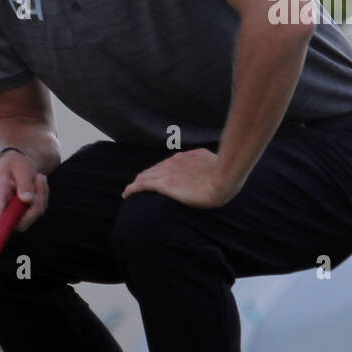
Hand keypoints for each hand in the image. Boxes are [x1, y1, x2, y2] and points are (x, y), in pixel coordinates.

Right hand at [0, 151, 48, 231]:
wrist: (17, 164)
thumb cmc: (15, 164)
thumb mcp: (21, 167)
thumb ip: (24, 182)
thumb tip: (27, 200)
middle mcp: (4, 207)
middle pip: (18, 221)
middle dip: (35, 204)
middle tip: (39, 179)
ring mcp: (14, 212)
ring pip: (34, 214)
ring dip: (41, 194)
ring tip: (38, 177)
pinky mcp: (25, 212)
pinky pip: (39, 209)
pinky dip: (43, 195)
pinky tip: (39, 183)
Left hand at [121, 148, 238, 208]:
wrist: (224, 177)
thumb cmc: (224, 172)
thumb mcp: (214, 162)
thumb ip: (206, 162)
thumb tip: (209, 162)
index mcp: (185, 158)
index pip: (167, 164)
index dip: (159, 171)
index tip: (156, 177)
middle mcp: (173, 162)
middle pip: (153, 169)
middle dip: (146, 177)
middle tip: (139, 185)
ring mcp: (167, 172)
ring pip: (145, 176)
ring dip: (138, 183)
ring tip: (132, 190)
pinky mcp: (163, 184)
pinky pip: (142, 185)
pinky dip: (132, 189)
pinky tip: (126, 194)